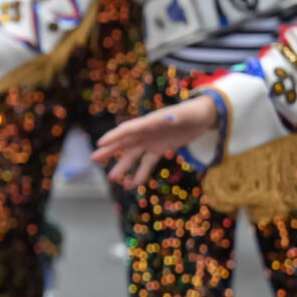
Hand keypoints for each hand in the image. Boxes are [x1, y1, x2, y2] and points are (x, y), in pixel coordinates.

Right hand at [93, 94, 221, 186]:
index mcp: (148, 122)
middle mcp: (146, 132)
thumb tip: (163, 119)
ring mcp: (151, 142)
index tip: (100, 143)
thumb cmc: (191, 112)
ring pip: (133, 155)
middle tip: (94, 159)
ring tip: (112, 177)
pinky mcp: (159, 150)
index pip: (127, 130)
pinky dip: (140, 173)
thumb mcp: (183, 115)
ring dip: (122, 166)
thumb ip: (173, 118)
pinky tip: (133, 184)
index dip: (114, 136)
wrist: (202, 118)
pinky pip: (147, 163)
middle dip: (109, 150)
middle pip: (124, 142)